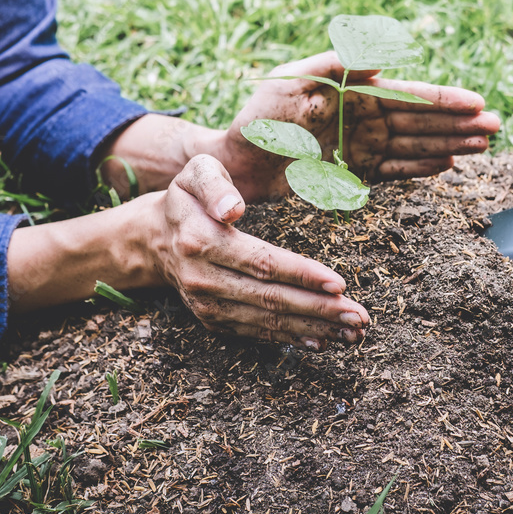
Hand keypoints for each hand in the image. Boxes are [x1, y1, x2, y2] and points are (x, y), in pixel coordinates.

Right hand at [148, 154, 368, 348]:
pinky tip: (324, 340)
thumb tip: (232, 209)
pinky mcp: (213, 321)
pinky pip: (257, 333)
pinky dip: (292, 338)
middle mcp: (203, 279)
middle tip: (359, 317)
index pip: (261, 262)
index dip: (301, 274)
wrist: (154, 239)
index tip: (339, 283)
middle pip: (270, 298)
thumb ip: (213, 184)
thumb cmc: (187, 198)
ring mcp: (207, 305)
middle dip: (319, 310)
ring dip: (314, 329)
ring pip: (267, 322)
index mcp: (201, 241)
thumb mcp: (195, 173)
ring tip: (353, 333)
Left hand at [218, 51, 501, 201]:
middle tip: (495, 126)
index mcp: (354, 92)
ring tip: (482, 146)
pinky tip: (446, 166)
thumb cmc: (258, 117)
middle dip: (459, 123)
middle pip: (421, 122)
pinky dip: (420, 170)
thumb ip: (333, 66)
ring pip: (415, 146)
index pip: (408, 96)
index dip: (445, 100)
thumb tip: (379, 60)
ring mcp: (362, 146)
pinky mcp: (353, 173)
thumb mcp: (290, 82)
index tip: (477, 102)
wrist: (236, 162)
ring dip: (449, 145)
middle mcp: (365, 118)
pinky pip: (394, 172)